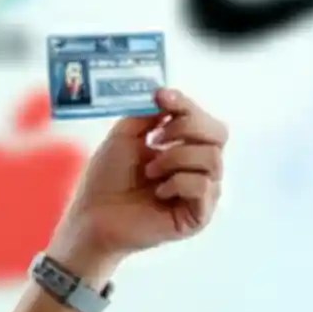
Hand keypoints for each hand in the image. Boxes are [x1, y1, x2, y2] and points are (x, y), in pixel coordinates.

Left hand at [47, 88, 227, 279]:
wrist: (93, 214)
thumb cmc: (107, 178)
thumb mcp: (127, 134)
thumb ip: (151, 113)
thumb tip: (170, 94)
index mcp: (186, 148)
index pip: (205, 120)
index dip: (188, 104)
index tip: (161, 96)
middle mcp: (200, 169)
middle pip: (219, 134)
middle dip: (188, 127)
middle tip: (156, 138)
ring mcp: (202, 194)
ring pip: (211, 158)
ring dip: (176, 157)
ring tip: (150, 171)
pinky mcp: (198, 216)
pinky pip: (204, 186)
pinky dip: (178, 182)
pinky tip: (159, 192)